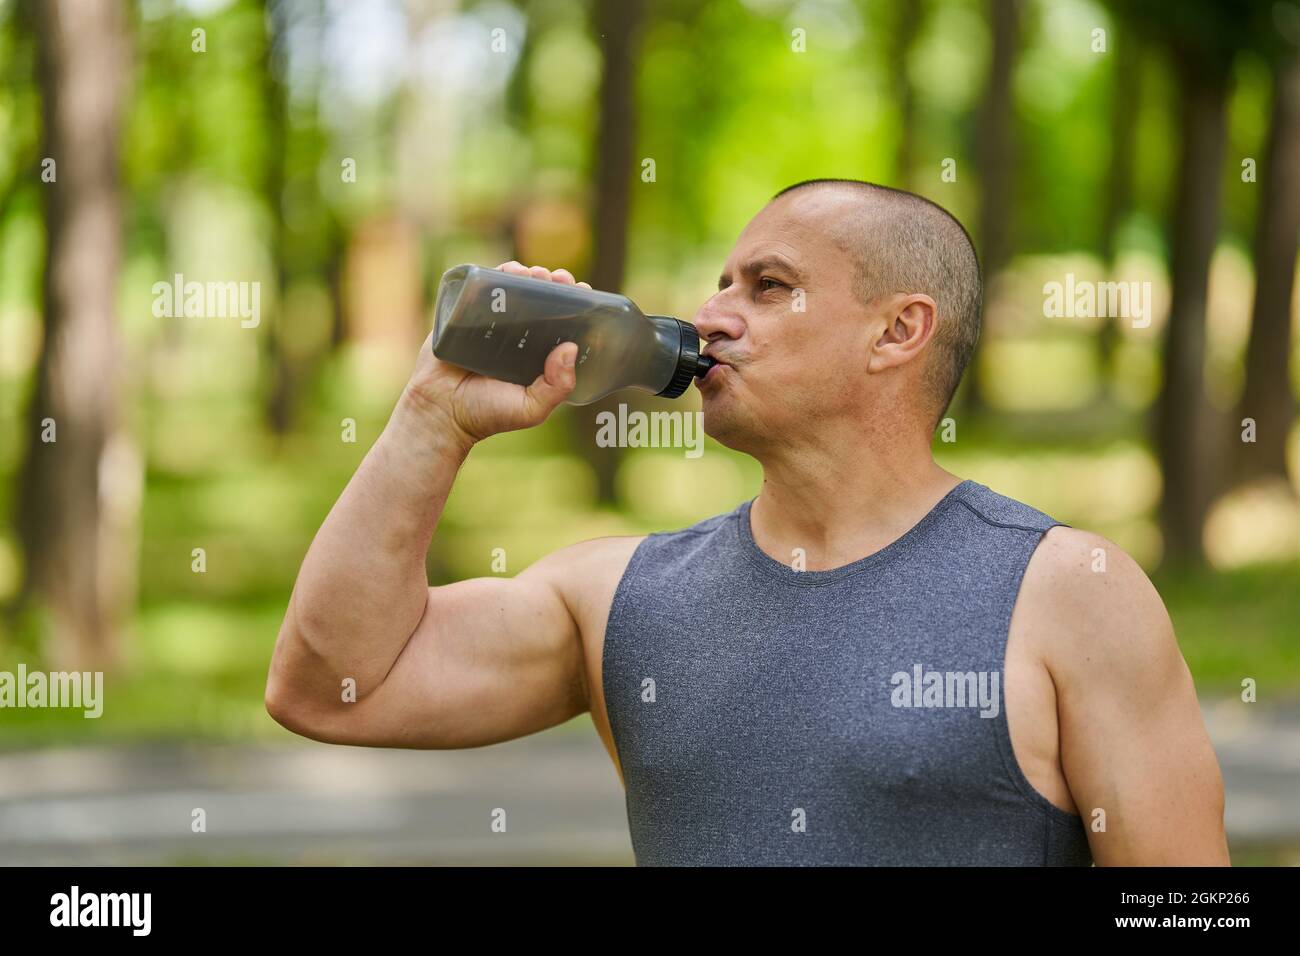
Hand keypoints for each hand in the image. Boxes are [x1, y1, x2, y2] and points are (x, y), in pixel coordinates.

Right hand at [403, 263, 592, 447]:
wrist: (438, 413)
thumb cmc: (486, 415)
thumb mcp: (532, 408)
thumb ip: (557, 386)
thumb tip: (570, 347)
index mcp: (536, 354)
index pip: (562, 322)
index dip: (575, 304)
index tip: (584, 292)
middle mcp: (516, 335)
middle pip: (540, 300)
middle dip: (554, 283)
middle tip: (559, 278)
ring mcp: (489, 323)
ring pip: (513, 289)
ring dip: (528, 274)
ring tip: (535, 273)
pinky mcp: (463, 314)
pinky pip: (481, 288)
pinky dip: (497, 273)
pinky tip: (510, 270)